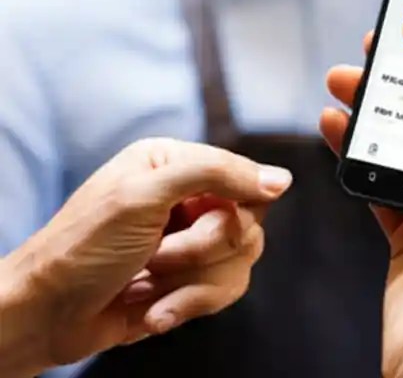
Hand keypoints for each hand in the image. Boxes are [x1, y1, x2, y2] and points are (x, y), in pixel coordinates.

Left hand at [0, 138, 291, 376]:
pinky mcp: (189, 280)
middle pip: (249, 221)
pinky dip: (188, 304)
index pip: (244, 174)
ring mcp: (189, 242)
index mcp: (172, 162)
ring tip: (148, 285)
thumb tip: (282, 180)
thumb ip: (215, 174)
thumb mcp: (145, 195)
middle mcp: (186, 197)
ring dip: (193, 282)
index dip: (236, 204)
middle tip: (159, 257)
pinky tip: (152, 309)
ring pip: (242, 260)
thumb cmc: (81, 250)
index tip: (212, 223)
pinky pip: (226, 289)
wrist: (44, 316)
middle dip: (204, 249)